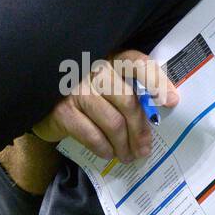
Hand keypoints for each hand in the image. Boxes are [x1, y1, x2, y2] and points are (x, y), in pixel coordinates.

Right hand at [31, 50, 178, 162]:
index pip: (137, 63)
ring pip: (112, 122)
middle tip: (145, 149)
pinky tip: (108, 154)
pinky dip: (104, 148)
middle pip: (128, 101)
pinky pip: (92, 135)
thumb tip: (160, 113)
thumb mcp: (108, 84)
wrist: (42, 102)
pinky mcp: (62, 110)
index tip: (172, 102)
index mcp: (111, 57)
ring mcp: (75, 88)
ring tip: (128, 156)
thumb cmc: (85, 94)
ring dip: (124, 145)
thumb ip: (130, 90)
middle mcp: (93, 68)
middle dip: (140, 130)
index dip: (156, 81)